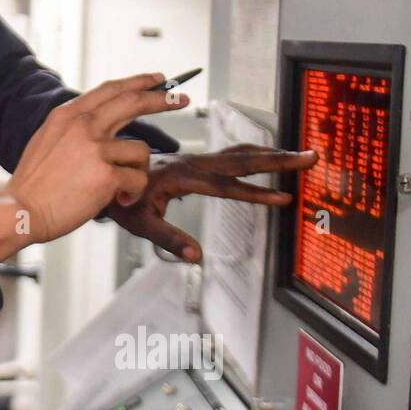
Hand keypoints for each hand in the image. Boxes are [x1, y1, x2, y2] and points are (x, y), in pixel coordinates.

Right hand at [0, 72, 187, 265]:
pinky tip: (119, 200)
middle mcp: (83, 126)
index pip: (111, 90)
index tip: (156, 80)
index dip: (138, 82)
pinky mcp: (106, 175)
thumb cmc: (33, 185)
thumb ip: (74, 130)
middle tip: (180, 99)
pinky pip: (137, 180)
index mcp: (68, 115)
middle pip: (133, 102)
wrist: (20, 210)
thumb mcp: (47, 141)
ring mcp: (95, 149)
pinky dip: (132, 193)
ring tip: (122, 188)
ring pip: (140, 151)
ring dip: (138, 171)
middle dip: (162, 99)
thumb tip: (101, 129)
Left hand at [105, 143, 317, 262]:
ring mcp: (193, 159)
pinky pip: (228, 154)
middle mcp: (190, 163)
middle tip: (309, 157)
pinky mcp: (193, 160)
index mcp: (180, 177)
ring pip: (237, 153)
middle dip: (277, 160)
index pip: (225, 186)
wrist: (101, 170)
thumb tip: (196, 257)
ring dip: (268, 153)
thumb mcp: (139, 223)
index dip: (255, 193)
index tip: (284, 196)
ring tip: (298, 155)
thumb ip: (168, 239)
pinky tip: (266, 155)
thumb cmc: (119, 199)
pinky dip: (252, 153)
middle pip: (240, 161)